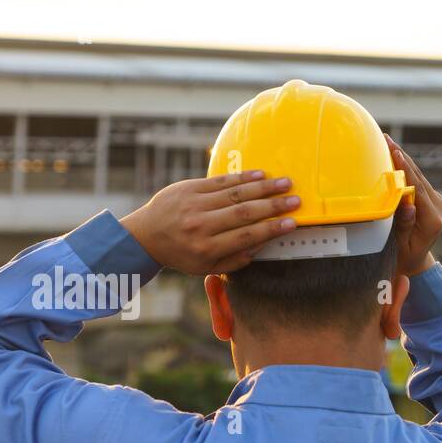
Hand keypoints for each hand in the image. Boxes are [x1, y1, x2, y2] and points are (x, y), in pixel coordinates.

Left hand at [119, 171, 299, 273]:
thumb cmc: (180, 253)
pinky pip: (220, 181)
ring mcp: (193, 205)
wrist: (146, 235)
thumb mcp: (204, 268)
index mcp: (205, 249)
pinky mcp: (188, 188)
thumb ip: (233, 261)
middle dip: (273, 206)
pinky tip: (261, 174)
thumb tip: (260, 247)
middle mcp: (200, 226)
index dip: (271, 229)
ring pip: (234, 194)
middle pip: (244, 214)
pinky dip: (242, 177)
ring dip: (263, 187)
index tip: (292, 223)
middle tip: (295, 200)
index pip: (245, 237)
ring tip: (285, 183)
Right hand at [386, 135, 441, 277]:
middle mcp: (439, 208)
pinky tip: (392, 154)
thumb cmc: (403, 258)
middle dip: (402, 157)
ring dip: (402, 158)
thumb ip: (405, 226)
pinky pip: (417, 180)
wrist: (416, 264)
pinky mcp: (432, 199)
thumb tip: (408, 204)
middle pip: (419, 178)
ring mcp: (437, 202)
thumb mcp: (400, 247)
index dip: (405, 169)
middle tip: (385, 139)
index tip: (394, 152)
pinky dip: (405, 167)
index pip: (417, 189)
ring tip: (386, 141)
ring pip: (418, 176)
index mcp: (433, 220)